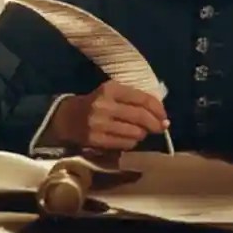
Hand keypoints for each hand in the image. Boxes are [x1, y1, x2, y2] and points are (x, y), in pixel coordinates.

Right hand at [50, 80, 168, 150]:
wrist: (68, 117)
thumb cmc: (97, 103)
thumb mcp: (113, 93)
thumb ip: (135, 99)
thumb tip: (162, 117)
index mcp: (111, 89)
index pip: (142, 99)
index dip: (158, 109)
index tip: (164, 116)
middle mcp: (105, 105)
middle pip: (141, 116)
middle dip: (155, 124)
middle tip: (161, 128)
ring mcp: (99, 124)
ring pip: (135, 133)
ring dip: (143, 134)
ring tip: (140, 132)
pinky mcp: (96, 140)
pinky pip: (125, 144)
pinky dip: (132, 142)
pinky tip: (128, 138)